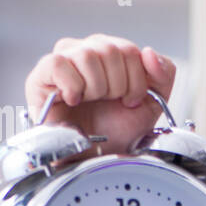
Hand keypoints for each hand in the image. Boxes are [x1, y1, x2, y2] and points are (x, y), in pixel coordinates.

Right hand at [24, 34, 176, 153]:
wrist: (97, 156)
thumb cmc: (118, 129)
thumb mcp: (154, 101)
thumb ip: (163, 73)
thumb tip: (149, 52)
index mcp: (112, 52)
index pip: (130, 50)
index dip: (136, 81)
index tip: (129, 101)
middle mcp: (86, 50)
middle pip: (111, 50)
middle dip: (118, 86)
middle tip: (109, 104)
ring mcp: (64, 60)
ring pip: (87, 55)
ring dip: (96, 88)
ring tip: (90, 103)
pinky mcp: (41, 76)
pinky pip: (58, 63)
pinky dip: (72, 85)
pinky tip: (73, 100)